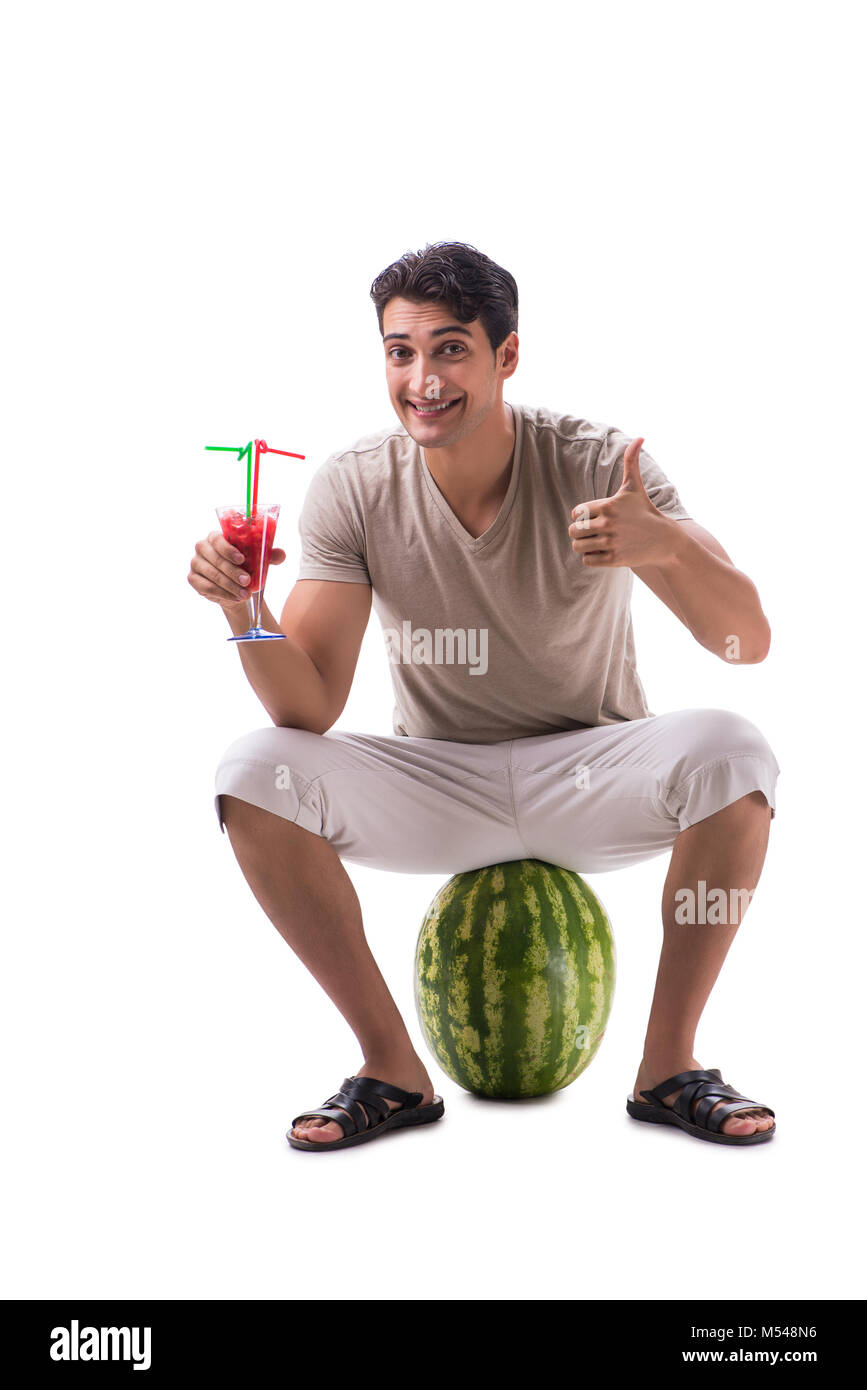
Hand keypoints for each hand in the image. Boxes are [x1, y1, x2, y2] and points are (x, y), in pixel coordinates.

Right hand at [187, 531, 285, 608]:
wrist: (236, 587)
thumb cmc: (245, 567)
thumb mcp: (258, 560)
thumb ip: (268, 555)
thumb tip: (281, 554)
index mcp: (215, 537)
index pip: (217, 539)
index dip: (228, 549)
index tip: (242, 559)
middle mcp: (202, 547)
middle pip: (215, 558)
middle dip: (232, 571)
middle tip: (247, 581)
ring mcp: (196, 563)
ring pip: (212, 575)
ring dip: (230, 585)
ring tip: (245, 594)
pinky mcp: (193, 579)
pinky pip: (206, 587)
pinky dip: (222, 594)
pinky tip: (235, 598)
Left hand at [568, 436, 676, 567]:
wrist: (664, 539)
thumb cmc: (644, 510)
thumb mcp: (634, 487)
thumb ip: (631, 461)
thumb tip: (639, 437)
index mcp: (607, 506)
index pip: (575, 513)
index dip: (581, 516)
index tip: (594, 517)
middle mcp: (608, 524)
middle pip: (573, 531)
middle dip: (579, 532)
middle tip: (593, 532)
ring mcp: (611, 542)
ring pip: (578, 547)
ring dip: (585, 546)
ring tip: (598, 542)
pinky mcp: (614, 559)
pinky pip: (587, 560)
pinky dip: (591, 557)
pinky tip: (604, 552)